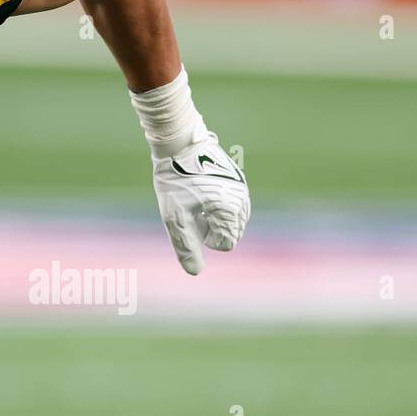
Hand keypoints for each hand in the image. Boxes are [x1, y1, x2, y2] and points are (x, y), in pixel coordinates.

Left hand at [151, 132, 249, 274]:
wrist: (178, 143)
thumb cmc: (174, 181)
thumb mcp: (174, 217)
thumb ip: (185, 246)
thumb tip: (194, 272)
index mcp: (230, 210)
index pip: (226, 243)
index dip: (205, 237)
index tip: (191, 220)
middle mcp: (243, 200)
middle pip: (233, 232)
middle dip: (212, 228)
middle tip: (191, 210)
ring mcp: (242, 188)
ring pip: (235, 219)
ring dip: (216, 218)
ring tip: (195, 202)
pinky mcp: (238, 179)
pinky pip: (234, 204)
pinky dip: (220, 206)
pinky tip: (201, 194)